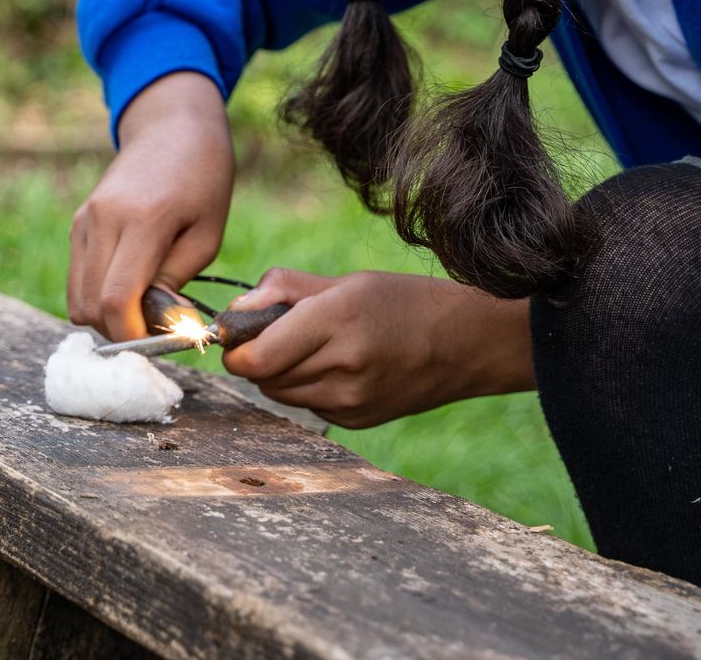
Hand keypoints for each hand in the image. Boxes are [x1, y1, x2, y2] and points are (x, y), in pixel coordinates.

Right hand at [68, 71, 232, 340]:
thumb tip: (155, 326)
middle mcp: (102, 220)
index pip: (115, 300)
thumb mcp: (207, 234)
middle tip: (155, 330)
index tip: (157, 345)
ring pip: (77, 297)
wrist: (172, 127)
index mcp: (142, 221)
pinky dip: (96, 296)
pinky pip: (77, 278)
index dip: (132, 336)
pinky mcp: (78, 223)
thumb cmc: (203, 180)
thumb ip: (176, 282)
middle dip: (119, 331)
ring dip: (105, 316)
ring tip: (144, 309)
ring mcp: (84, 220)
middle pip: (89, 306)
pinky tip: (129, 289)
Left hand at [219, 269, 533, 429]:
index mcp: (337, 320)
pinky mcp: (358, 420)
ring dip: (280, 373)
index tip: (238, 333)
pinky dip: (309, 387)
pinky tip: (338, 367)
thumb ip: (284, 290)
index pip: (257, 357)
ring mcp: (352, 400)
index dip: (236, 348)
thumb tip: (234, 310)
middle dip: (257, 356)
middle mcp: (343, 365)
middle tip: (277, 333)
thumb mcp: (346, 281)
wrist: (466, 342)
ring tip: (311, 347)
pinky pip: (309, 405)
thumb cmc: (403, 301)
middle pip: (263, 377)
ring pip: (281, 394)